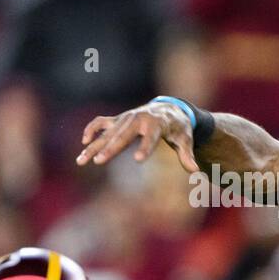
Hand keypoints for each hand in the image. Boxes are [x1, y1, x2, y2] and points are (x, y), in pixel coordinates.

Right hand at [76, 102, 198, 172]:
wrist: (170, 109)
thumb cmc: (178, 128)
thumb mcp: (185, 140)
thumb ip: (187, 155)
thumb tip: (196, 170)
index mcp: (156, 123)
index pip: (151, 137)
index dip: (145, 147)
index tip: (138, 159)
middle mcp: (138, 119)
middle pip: (123, 135)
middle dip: (110, 148)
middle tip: (98, 161)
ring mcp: (125, 118)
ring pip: (107, 133)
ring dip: (93, 146)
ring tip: (81, 160)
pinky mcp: (118, 119)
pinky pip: (101, 123)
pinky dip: (92, 130)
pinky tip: (84, 142)